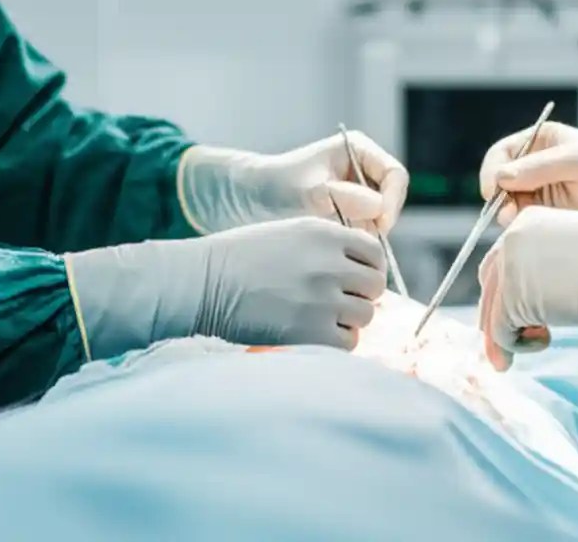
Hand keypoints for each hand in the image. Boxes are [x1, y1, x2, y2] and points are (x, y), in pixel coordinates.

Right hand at [66, 217, 385, 357]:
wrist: (202, 284)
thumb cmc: (242, 260)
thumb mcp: (290, 235)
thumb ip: (330, 247)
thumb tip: (367, 272)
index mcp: (325, 234)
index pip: (375, 253)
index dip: (368, 268)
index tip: (353, 279)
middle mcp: (329, 263)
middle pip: (375, 286)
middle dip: (359, 295)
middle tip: (335, 302)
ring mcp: (322, 298)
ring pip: (364, 315)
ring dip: (347, 320)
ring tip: (318, 318)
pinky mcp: (310, 331)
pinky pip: (347, 342)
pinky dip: (335, 342)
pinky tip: (312, 334)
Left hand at [179, 132, 408, 233]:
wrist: (247, 204)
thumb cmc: (274, 189)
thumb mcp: (308, 192)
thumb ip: (343, 197)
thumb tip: (377, 207)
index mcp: (358, 150)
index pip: (395, 175)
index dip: (393, 200)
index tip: (379, 224)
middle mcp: (362, 171)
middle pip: (392, 199)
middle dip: (380, 221)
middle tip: (359, 240)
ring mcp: (358, 195)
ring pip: (381, 220)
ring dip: (366, 234)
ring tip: (338, 241)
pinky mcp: (350, 217)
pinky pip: (367, 233)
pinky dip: (357, 243)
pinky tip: (336, 248)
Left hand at [477, 206, 577, 370]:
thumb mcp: (574, 259)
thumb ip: (545, 272)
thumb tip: (527, 309)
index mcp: (527, 223)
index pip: (502, 262)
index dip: (507, 292)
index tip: (524, 316)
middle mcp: (510, 239)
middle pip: (490, 286)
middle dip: (497, 318)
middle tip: (511, 345)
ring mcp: (508, 268)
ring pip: (492, 311)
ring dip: (507, 336)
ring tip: (530, 348)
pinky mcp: (513, 297)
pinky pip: (501, 331)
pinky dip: (516, 345)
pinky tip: (544, 341)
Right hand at [479, 123, 577, 225]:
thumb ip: (541, 167)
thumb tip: (502, 178)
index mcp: (543, 142)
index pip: (502, 153)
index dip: (493, 170)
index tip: (495, 189)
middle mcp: (537, 166)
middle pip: (500, 180)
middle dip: (498, 196)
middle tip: (508, 210)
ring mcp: (542, 193)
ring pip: (508, 204)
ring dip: (508, 212)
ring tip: (520, 219)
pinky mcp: (549, 217)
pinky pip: (523, 222)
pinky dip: (521, 226)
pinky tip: (531, 228)